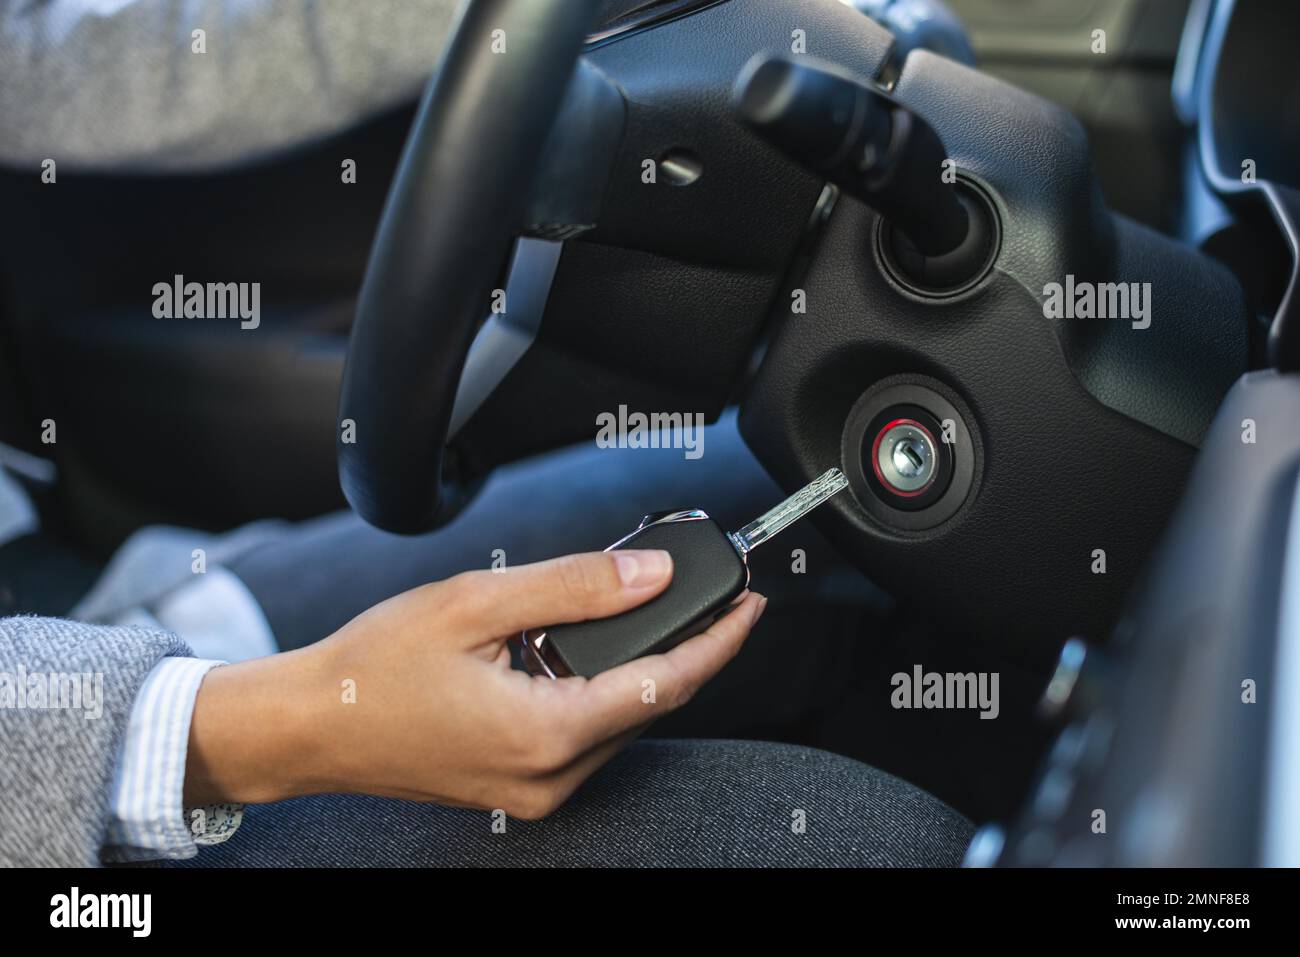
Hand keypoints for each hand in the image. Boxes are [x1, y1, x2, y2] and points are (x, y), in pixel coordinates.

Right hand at [185, 551, 765, 817]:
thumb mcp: (477, 603)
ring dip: (637, 666)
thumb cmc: (375, 666)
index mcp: (548, 733)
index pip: (667, 683)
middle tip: (697, 587)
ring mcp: (535, 790)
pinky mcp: (519, 787)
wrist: (312, 725)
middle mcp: (552, 777)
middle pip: (649, 702)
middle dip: (680, 644)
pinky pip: (586, 734)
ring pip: (620, 719)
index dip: (719, 639)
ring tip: (637, 607)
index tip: (752, 603)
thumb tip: (654, 574)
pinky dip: (598, 689)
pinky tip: (584, 649)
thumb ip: (576, 587)